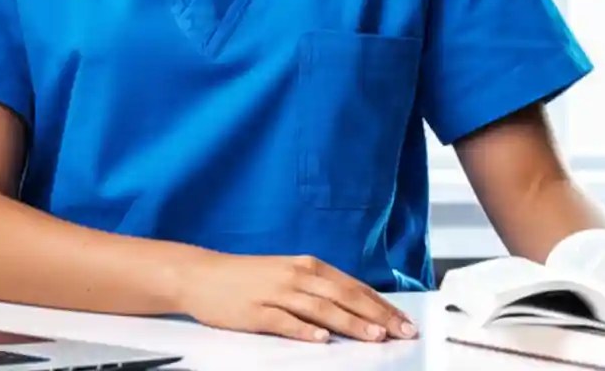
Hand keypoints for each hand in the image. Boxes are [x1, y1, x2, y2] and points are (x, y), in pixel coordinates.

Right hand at [175, 252, 417, 342]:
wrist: (201, 275)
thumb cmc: (246, 278)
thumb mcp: (287, 275)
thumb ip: (318, 289)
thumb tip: (355, 307)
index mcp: (307, 266)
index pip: (353, 286)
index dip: (381, 304)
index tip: (403, 320)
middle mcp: (295, 275)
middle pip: (344, 296)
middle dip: (376, 315)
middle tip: (400, 331)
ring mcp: (275, 293)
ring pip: (320, 308)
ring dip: (350, 322)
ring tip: (374, 336)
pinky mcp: (256, 311)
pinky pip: (284, 321)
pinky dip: (304, 330)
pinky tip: (321, 338)